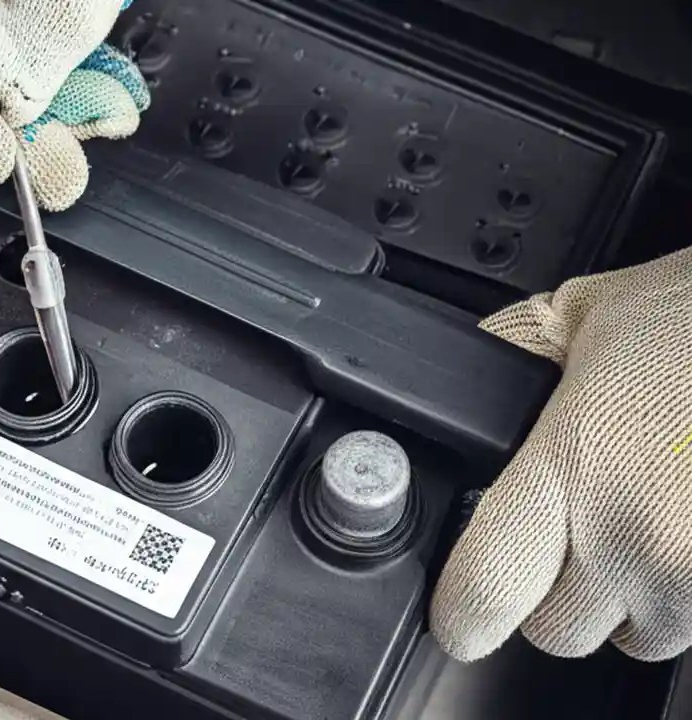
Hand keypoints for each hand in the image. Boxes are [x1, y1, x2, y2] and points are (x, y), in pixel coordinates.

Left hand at [430, 246, 691, 661]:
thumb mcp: (593, 313)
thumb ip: (521, 356)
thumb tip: (471, 364)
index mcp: (574, 464)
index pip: (484, 588)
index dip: (461, 615)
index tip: (458, 618)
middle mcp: (637, 534)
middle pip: (557, 631)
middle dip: (559, 594)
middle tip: (582, 531)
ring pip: (638, 637)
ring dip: (637, 597)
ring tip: (659, 516)